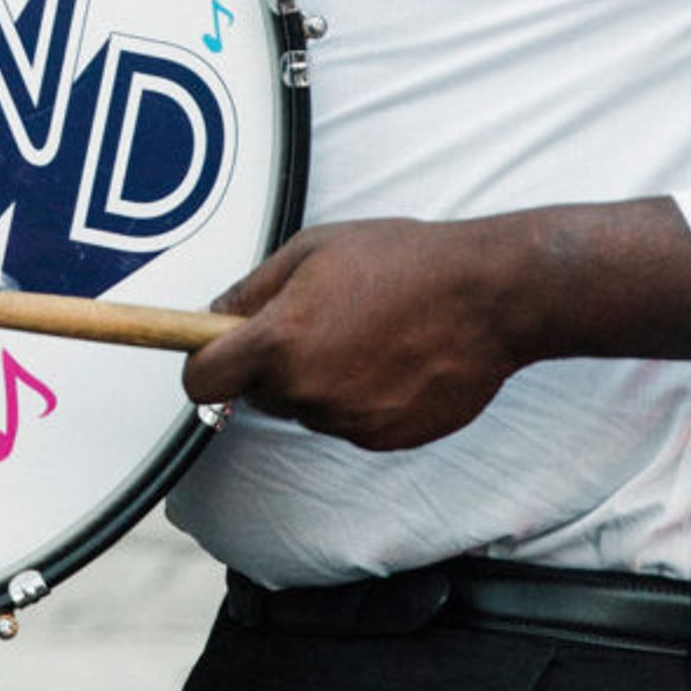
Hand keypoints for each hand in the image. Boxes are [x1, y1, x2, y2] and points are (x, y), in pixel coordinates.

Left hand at [183, 198, 690, 450]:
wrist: (489, 296)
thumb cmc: (400, 259)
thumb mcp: (311, 250)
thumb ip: (250, 290)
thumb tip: (210, 317)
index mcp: (279, 343)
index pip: (202, 381)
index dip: (202, 365)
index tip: (213, 353)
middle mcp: (307, 392)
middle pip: (257, 393)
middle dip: (272, 363)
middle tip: (317, 318)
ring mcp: (348, 422)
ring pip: (307, 407)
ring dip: (319, 379)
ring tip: (367, 331)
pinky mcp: (385, 440)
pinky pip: (349, 422)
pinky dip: (360, 397)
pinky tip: (394, 358)